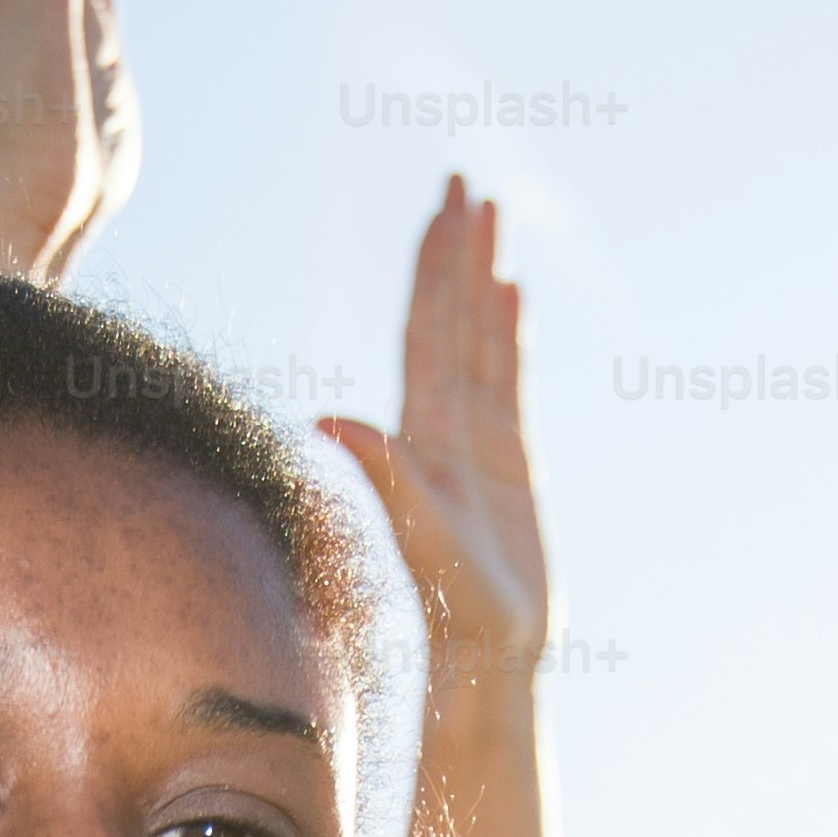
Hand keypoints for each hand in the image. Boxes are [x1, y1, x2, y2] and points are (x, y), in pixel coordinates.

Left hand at [319, 179, 554, 679]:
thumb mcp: (417, 536)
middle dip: (454, 249)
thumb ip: (383, 475)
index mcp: (424, 429)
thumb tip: (326, 419)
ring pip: (478, 339)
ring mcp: (475, 441)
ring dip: (481, 278)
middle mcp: (444, 426)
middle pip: (450, 318)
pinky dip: (508, 331)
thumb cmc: (454, 609)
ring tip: (489, 216)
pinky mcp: (506, 464)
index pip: (428, 327)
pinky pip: (506, 378)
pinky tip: (511, 294)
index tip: (445, 202)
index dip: (435, 264)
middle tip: (462, 178)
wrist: (486, 658)